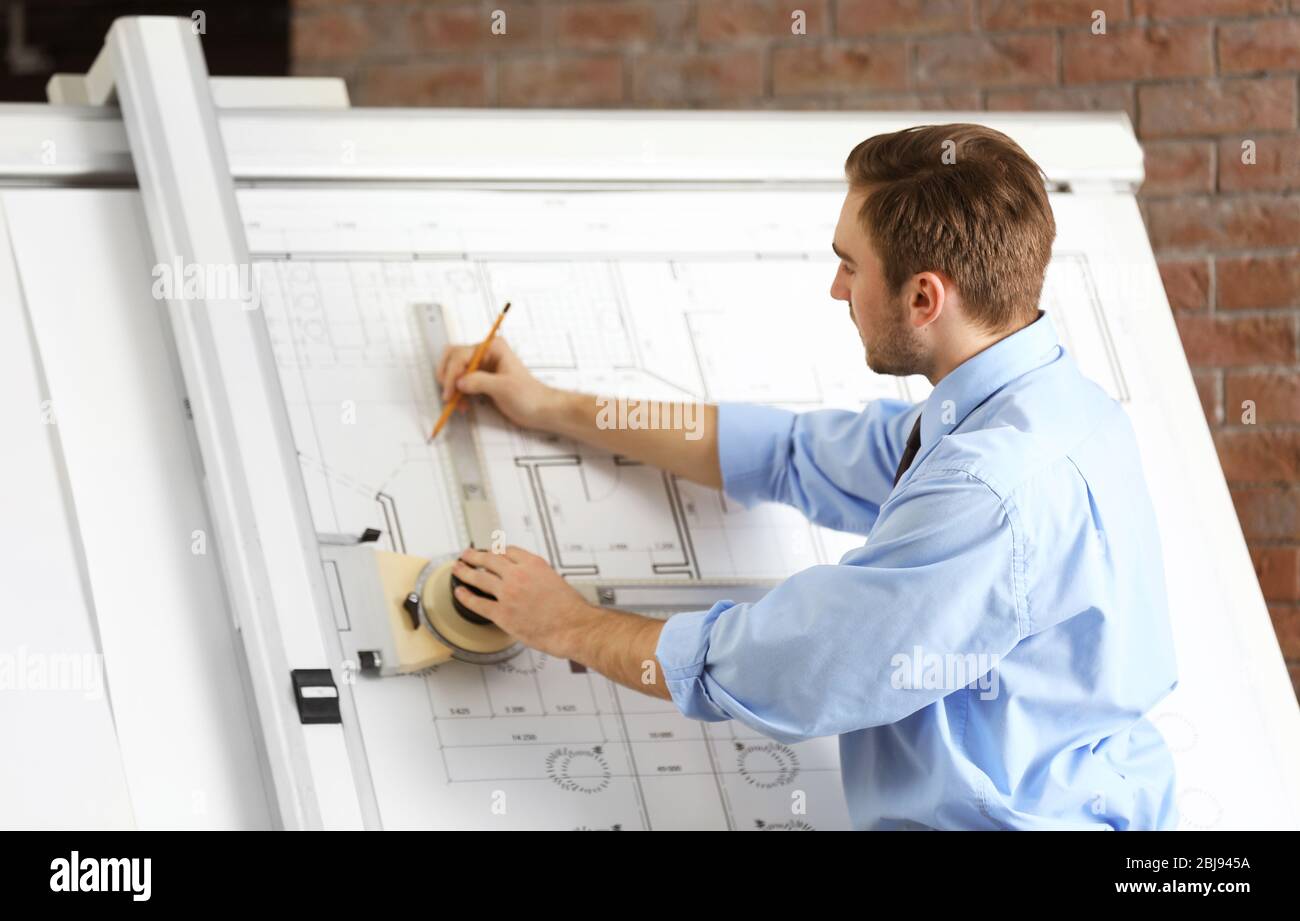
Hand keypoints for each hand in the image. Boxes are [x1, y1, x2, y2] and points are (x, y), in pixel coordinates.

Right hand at [437, 337, 558, 430]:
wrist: (540, 410)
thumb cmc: (529, 396)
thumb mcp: (504, 387)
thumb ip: (480, 381)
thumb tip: (459, 381)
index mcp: (493, 348)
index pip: (461, 355)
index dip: (452, 373)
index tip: (450, 392)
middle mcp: (485, 354)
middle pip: (453, 358)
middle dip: (448, 377)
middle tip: (448, 394)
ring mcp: (482, 368)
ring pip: (455, 372)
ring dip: (453, 388)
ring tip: (459, 404)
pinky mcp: (481, 381)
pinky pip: (461, 384)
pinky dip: (458, 395)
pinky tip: (464, 405)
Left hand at [451, 546, 597, 659]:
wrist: (573, 627)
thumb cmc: (570, 609)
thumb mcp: (555, 580)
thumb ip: (538, 577)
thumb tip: (530, 580)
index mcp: (533, 564)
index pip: (508, 551)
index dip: (496, 550)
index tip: (491, 552)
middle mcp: (518, 575)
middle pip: (489, 559)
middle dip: (475, 556)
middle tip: (467, 554)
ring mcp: (508, 593)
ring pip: (479, 578)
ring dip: (465, 572)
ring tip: (458, 569)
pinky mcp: (502, 614)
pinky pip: (478, 603)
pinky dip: (465, 597)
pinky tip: (460, 593)